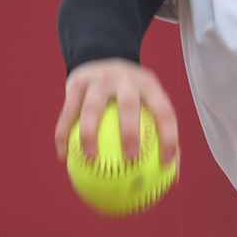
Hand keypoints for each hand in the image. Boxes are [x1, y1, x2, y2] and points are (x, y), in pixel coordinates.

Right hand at [54, 58, 180, 165]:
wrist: (100, 55)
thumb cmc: (131, 94)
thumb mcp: (148, 103)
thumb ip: (160, 137)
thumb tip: (173, 180)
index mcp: (149, 85)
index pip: (164, 110)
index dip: (168, 135)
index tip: (165, 162)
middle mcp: (125, 79)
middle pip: (128, 104)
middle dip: (130, 130)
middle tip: (131, 158)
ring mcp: (99, 78)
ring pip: (92, 107)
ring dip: (90, 133)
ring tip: (91, 158)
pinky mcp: (77, 81)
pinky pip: (68, 112)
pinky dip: (63, 134)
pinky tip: (63, 156)